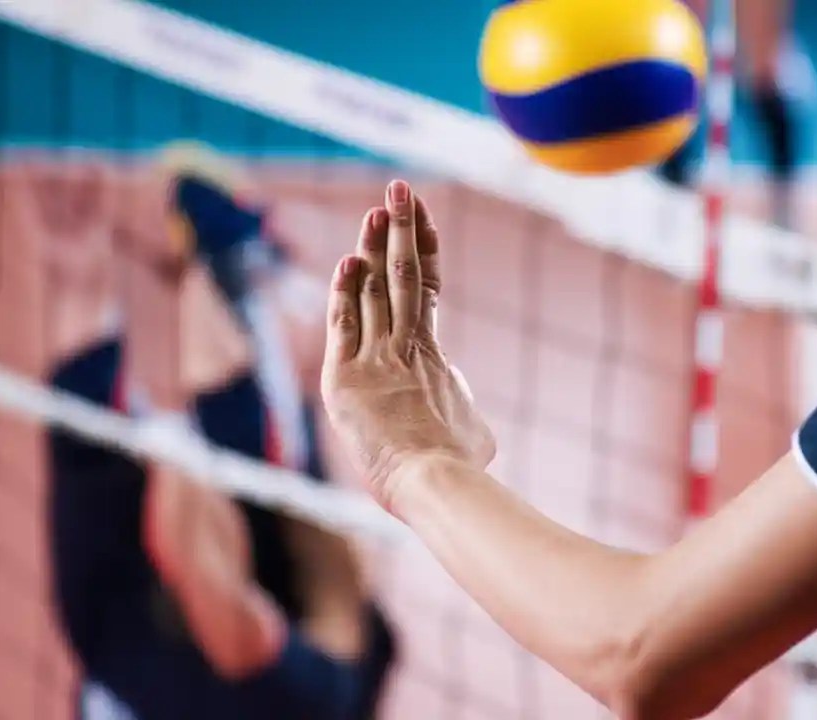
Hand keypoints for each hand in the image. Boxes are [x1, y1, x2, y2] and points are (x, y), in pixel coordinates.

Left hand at [320, 180, 493, 513]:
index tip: (421, 220)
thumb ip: (460, 407)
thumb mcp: (472, 429)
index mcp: (434, 355)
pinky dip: (345, 291)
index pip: (427, 289)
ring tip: (377, 209)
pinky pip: (345, 324)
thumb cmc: (460, 466)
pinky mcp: (347, 378)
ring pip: (375, 289)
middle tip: (400, 189)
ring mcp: (377, 358)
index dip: (423, 249)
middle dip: (402, 227)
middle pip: (404, 273)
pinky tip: (349, 260)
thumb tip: (461, 413)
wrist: (438, 480)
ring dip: (374, 246)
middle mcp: (407, 346)